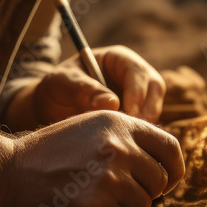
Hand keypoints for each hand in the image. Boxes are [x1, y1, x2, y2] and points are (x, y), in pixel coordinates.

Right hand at [0, 111, 183, 206]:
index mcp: (120, 123)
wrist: (8, 173)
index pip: (170, 148)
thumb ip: (127, 139)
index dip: (173, 169)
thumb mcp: (91, 128)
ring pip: (142, 203)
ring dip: (122, 206)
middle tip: (112, 191)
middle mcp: (119, 147)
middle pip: (158, 181)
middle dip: (142, 191)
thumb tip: (165, 165)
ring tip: (91, 195)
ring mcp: (110, 178)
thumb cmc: (50, 154)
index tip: (167, 181)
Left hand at [5, 45, 165, 130]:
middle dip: (148, 110)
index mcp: (119, 59)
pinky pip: (147, 125)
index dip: (137, 93)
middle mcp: (134, 76)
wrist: (52, 106)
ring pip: (154, 109)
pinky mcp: (136, 116)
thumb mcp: (65, 82)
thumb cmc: (58, 87)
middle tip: (134, 131)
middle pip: (155, 89)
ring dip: (146, 125)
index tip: (129, 114)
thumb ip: (85, 90)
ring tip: (127, 141)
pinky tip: (127, 147)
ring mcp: (138, 96)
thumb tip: (112, 104)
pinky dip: (141, 135)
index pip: (139, 73)